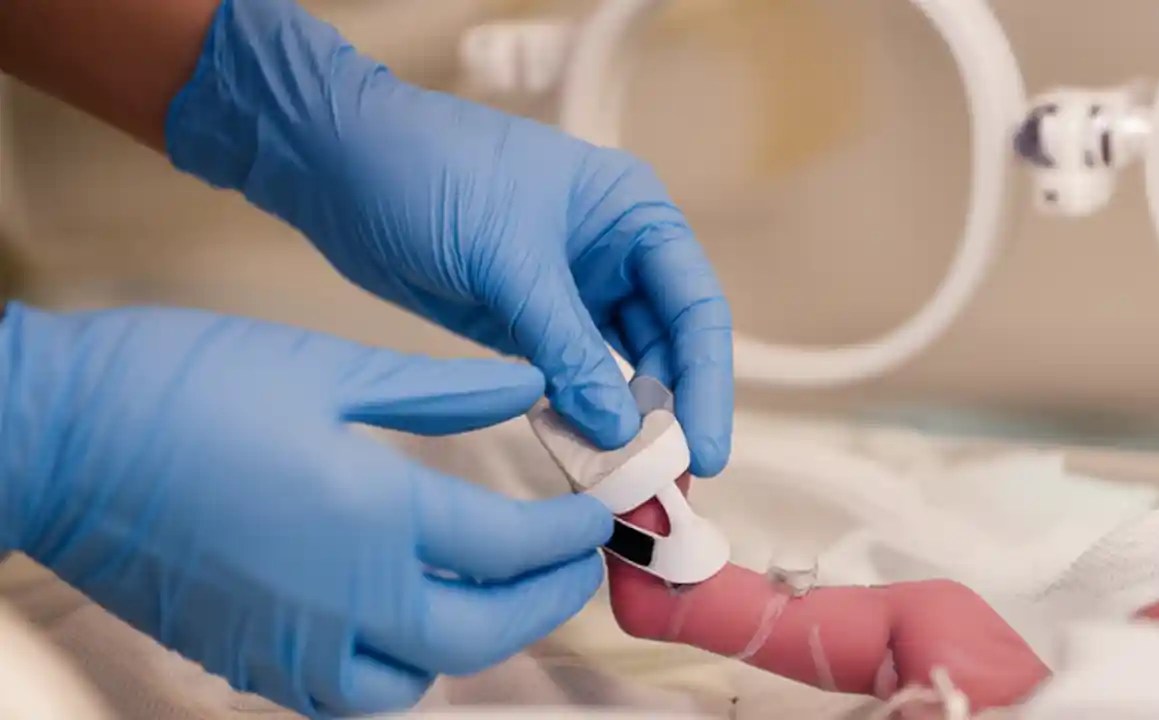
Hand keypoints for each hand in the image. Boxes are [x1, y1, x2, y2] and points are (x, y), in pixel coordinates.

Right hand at [0, 303, 611, 717]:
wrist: (56, 440)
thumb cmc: (187, 387)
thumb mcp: (329, 368)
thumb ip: (441, 390)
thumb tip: (525, 384)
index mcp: (375, 515)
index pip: (510, 546)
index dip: (568, 534)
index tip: (597, 515)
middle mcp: (345, 598)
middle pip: (483, 632)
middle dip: (546, 601)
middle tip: (575, 564)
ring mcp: (293, 642)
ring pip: (417, 679)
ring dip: (472, 641)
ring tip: (491, 588)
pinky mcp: (247, 658)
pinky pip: (346, 692)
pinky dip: (393, 665)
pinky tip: (400, 615)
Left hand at [166, 0, 733, 475]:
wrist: (337, 165)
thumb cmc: (432, 177)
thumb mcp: (509, 262)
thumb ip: (568, 348)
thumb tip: (621, 432)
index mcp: (632, 214)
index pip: (694, 307)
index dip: (708, 382)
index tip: (708, 451)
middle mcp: (614, 254)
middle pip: (666, 347)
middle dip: (669, 415)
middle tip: (668, 487)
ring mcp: (571, 291)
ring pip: (618, 370)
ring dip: (623, 425)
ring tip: (626, 487)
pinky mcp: (527, 322)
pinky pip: (570, 379)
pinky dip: (577, 417)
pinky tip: (580, 458)